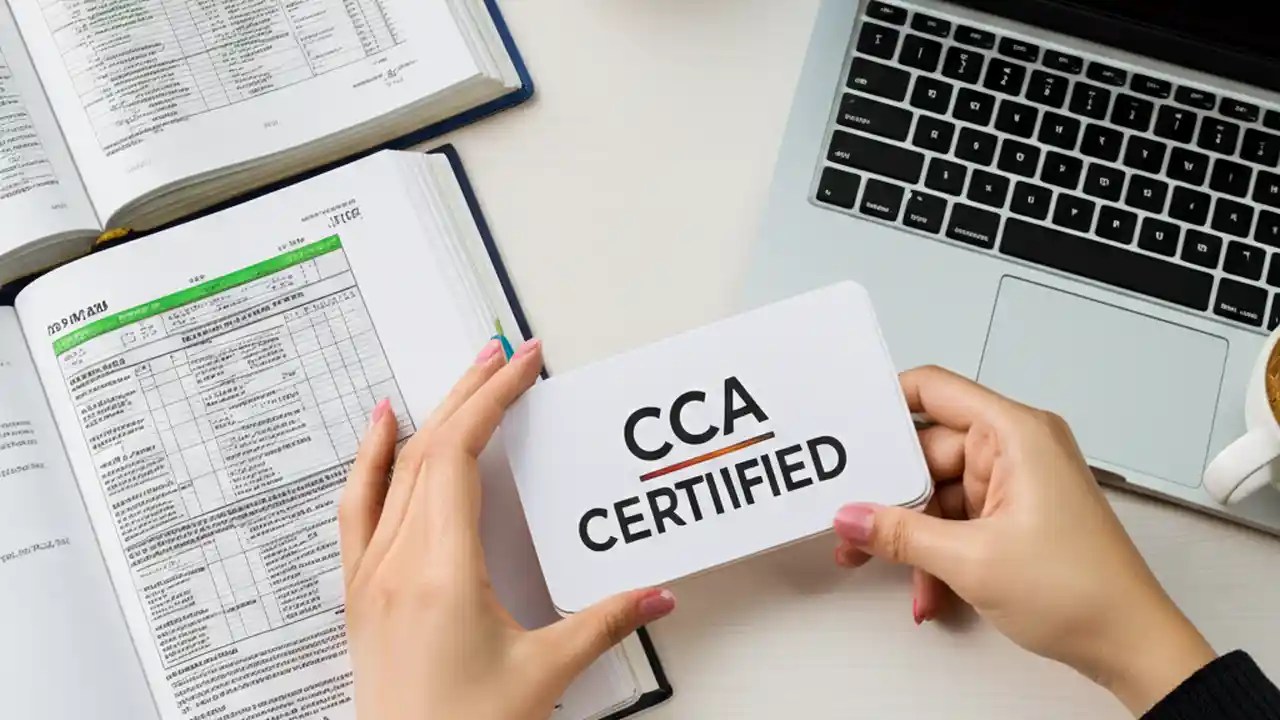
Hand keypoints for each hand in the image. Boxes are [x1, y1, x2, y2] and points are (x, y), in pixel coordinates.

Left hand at [340, 338, 675, 719]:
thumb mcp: (543, 672)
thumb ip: (604, 623)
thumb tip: (655, 595)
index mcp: (441, 570)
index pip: (460, 454)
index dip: (493, 398)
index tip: (520, 364)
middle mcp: (396, 562)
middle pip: (429, 447)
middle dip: (470, 391)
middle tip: (502, 354)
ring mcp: (371, 573)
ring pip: (396, 468)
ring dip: (431, 414)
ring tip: (459, 376)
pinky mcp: (362, 590)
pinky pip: (358, 505)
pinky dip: (370, 458)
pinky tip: (379, 431)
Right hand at [832, 366, 1213, 714]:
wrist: (1130, 644)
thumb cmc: (1083, 590)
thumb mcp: (971, 560)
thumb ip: (900, 534)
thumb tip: (852, 517)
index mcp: (1015, 434)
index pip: (935, 391)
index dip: (886, 403)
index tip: (847, 426)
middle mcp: (1017, 449)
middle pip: (929, 451)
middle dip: (890, 493)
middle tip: (850, 515)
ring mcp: (1017, 484)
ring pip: (938, 493)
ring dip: (911, 534)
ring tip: (879, 562)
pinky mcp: (1016, 515)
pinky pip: (957, 520)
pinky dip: (936, 551)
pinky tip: (925, 586)